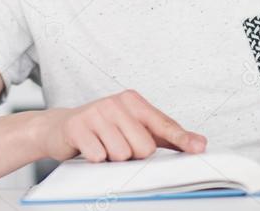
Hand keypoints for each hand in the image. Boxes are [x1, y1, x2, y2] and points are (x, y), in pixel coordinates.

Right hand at [34, 89, 206, 162]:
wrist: (60, 127)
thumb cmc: (103, 128)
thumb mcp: (134, 127)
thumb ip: (166, 136)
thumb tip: (198, 143)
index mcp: (133, 101)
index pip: (163, 124)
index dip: (182, 139)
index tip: (198, 148)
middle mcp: (115, 103)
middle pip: (144, 147)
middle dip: (132, 155)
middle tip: (117, 144)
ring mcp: (95, 112)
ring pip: (122, 154)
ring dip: (113, 158)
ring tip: (103, 145)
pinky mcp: (78, 126)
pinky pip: (99, 156)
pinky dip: (96, 158)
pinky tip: (89, 147)